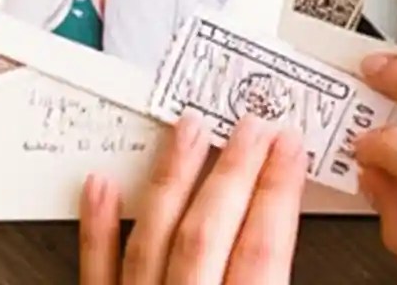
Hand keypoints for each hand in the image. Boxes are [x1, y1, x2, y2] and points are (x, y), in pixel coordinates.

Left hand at [79, 113, 305, 283]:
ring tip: (188, 129)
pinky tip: (102, 186)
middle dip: (233, 171)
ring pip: (153, 237)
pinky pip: (95, 271)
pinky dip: (98, 227)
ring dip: (172, 177)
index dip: (279, 192)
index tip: (289, 149)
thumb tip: (301, 250)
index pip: (262, 250)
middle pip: (207, 230)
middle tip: (251, 127)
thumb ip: (276, 278)